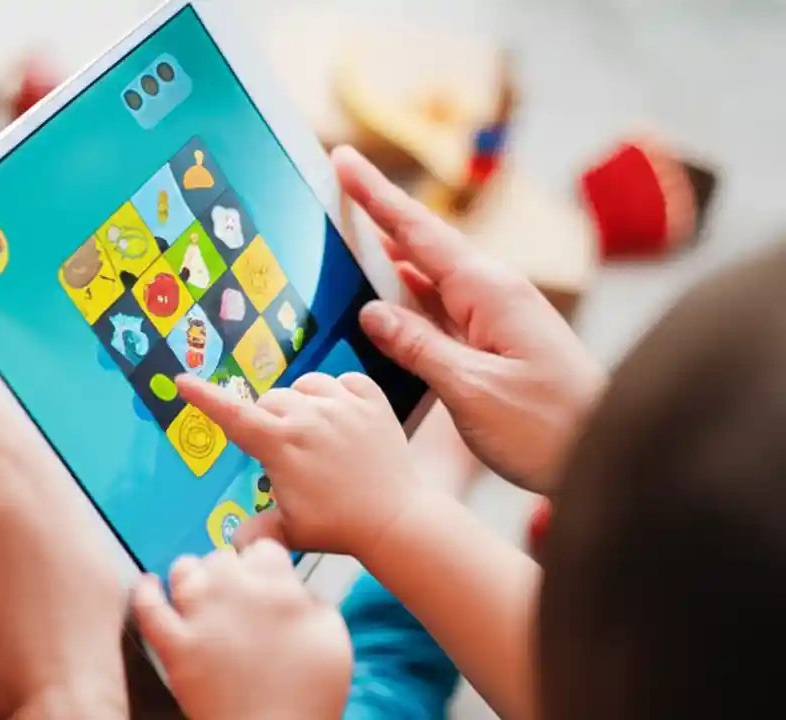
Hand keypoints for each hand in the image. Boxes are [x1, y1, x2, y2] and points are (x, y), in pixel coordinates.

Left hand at [132, 541, 350, 719]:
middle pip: (222, 557)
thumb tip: (294, 590)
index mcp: (275, 584)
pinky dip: (145, 592)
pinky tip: (148, 584)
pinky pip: (147, 608)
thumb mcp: (332, 635)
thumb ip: (311, 600)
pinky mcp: (175, 645)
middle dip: (229, 569)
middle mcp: (232, 590)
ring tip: (197, 583)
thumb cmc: (310, 693)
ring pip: (184, 570)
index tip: (266, 575)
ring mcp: (199, 616)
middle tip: (236, 590)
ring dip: (191, 574)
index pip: (263, 548)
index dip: (265, 563)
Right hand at [177, 372, 424, 557]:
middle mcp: (309, 416)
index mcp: (281, 444)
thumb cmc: (339, 527)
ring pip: (306, 385)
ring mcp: (343, 405)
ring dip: (302, 402)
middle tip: (285, 451)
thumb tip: (235, 543)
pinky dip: (339, 393)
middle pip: (270, 400)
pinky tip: (340, 416)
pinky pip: (345, 380)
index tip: (184, 381)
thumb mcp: (290, 531)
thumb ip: (256, 531)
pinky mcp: (373, 401)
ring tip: (313, 432)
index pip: (233, 414)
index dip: (205, 397)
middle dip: (269, 419)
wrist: (396, 519)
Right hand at [334, 146, 605, 493]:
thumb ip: (417, 346)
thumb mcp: (471, 389)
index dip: (376, 196)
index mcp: (489, 292)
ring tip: (346, 239)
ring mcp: (496, 318)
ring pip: (429, 279)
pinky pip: (440, 311)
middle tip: (336, 186)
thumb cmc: (548, 429)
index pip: (418, 232)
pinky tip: (382, 305)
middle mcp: (493, 294)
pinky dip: (407, 301)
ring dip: (388, 259)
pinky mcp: (495, 344)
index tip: (344, 159)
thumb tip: (371, 311)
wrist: (609, 457)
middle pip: (422, 244)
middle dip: (378, 215)